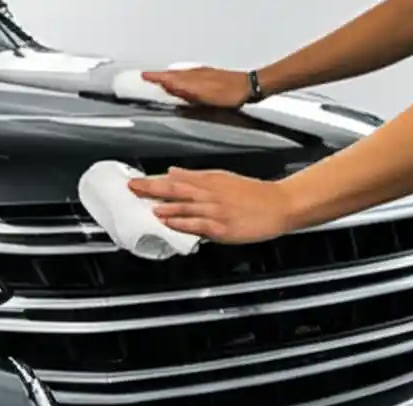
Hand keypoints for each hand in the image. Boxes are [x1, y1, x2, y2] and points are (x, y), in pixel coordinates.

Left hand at [128, 167, 299, 243]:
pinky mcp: (221, 227)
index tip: (135, 181)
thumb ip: (195, 176)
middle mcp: (210, 193)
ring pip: (184, 206)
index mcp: (209, 180)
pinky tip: (168, 222)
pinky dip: (180, 222)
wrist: (280, 205)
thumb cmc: (253, 193)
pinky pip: (196, 224)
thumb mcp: (222, 178)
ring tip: (145, 205)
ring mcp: (215, 210)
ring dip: (163, 205)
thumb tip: (172, 171)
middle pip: (175, 189)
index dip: (153, 180)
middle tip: (132, 187)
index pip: (175, 179)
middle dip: (152, 188)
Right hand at [142, 67, 252, 107]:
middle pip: (173, 74)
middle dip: (160, 77)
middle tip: (149, 78)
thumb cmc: (228, 94)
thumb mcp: (203, 96)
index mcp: (191, 78)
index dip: (155, 77)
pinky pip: (190, 76)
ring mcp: (204, 75)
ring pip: (182, 75)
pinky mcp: (211, 77)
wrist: (250, 87)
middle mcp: (196, 74)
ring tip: (163, 81)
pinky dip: (182, 79)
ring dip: (171, 78)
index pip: (168, 77)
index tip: (143, 76)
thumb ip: (184, 91)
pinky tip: (184, 84)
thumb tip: (167, 85)